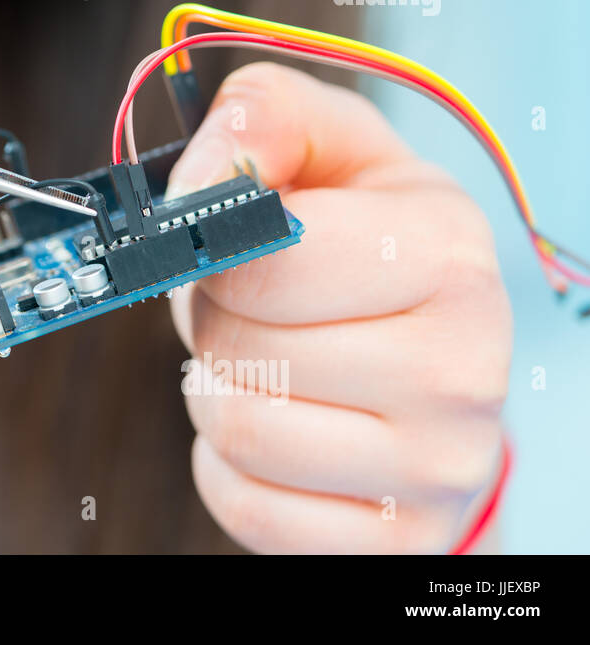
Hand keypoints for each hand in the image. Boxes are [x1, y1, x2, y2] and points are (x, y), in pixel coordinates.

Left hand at [166, 62, 510, 552]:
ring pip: (234, 430)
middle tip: (249, 309)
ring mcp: (434, 469)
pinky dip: (226, 462)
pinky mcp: (394, 539)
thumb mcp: (333, 147)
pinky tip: (274, 422)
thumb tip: (197, 182)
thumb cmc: (370, 243)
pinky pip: (243, 504)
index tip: (230, 247)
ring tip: (261, 362)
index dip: (217, 251)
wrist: (438, 360)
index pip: (268, 260)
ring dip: (215, 388)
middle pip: (240, 347)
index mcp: (446, 256)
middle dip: (214, 319)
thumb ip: (263, 118)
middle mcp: (459, 369)